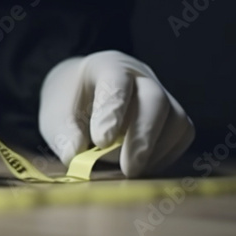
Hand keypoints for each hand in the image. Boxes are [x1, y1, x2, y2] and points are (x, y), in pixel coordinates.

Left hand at [38, 51, 194, 177]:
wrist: (85, 93)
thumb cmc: (70, 104)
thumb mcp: (55, 115)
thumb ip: (63, 133)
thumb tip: (74, 155)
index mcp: (107, 65)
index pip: (116, 80)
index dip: (112, 111)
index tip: (101, 141)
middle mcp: (140, 76)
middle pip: (154, 99)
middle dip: (142, 137)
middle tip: (127, 168)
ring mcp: (162, 93)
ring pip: (175, 118)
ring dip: (154, 150)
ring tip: (129, 169)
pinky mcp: (174, 115)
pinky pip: (181, 135)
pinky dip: (164, 154)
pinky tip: (141, 165)